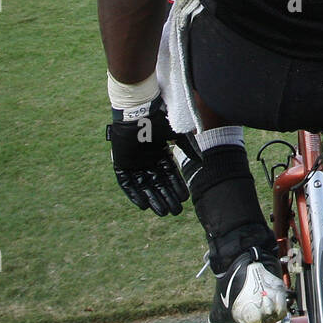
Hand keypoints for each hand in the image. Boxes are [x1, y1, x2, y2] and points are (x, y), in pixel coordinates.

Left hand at [106, 96, 188, 215]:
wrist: (137, 110)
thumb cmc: (157, 120)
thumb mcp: (177, 135)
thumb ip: (188, 148)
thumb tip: (201, 161)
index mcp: (160, 153)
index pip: (170, 174)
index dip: (177, 186)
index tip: (184, 199)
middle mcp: (147, 160)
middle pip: (158, 183)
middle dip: (166, 197)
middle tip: (174, 211)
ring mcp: (134, 163)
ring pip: (145, 186)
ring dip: (153, 198)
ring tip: (162, 212)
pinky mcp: (121, 164)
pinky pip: (127, 183)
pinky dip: (134, 194)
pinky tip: (143, 205)